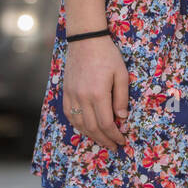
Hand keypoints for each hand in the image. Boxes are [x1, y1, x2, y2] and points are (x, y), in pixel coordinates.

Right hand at [62, 33, 128, 149]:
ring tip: (103, 141)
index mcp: (98, 94)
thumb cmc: (108, 55)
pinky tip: (87, 129)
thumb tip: (121, 118)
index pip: (105, 123)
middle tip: (114, 146)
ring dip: (91, 136)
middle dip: (104, 140)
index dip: (114, 135)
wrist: (85, 41)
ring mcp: (71, 96)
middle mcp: (82, 97)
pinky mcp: (65, 93)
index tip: (122, 141)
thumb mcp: (121, 74)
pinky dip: (79, 126)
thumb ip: (121, 97)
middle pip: (92, 127)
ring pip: (79, 124)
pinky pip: (70, 115)